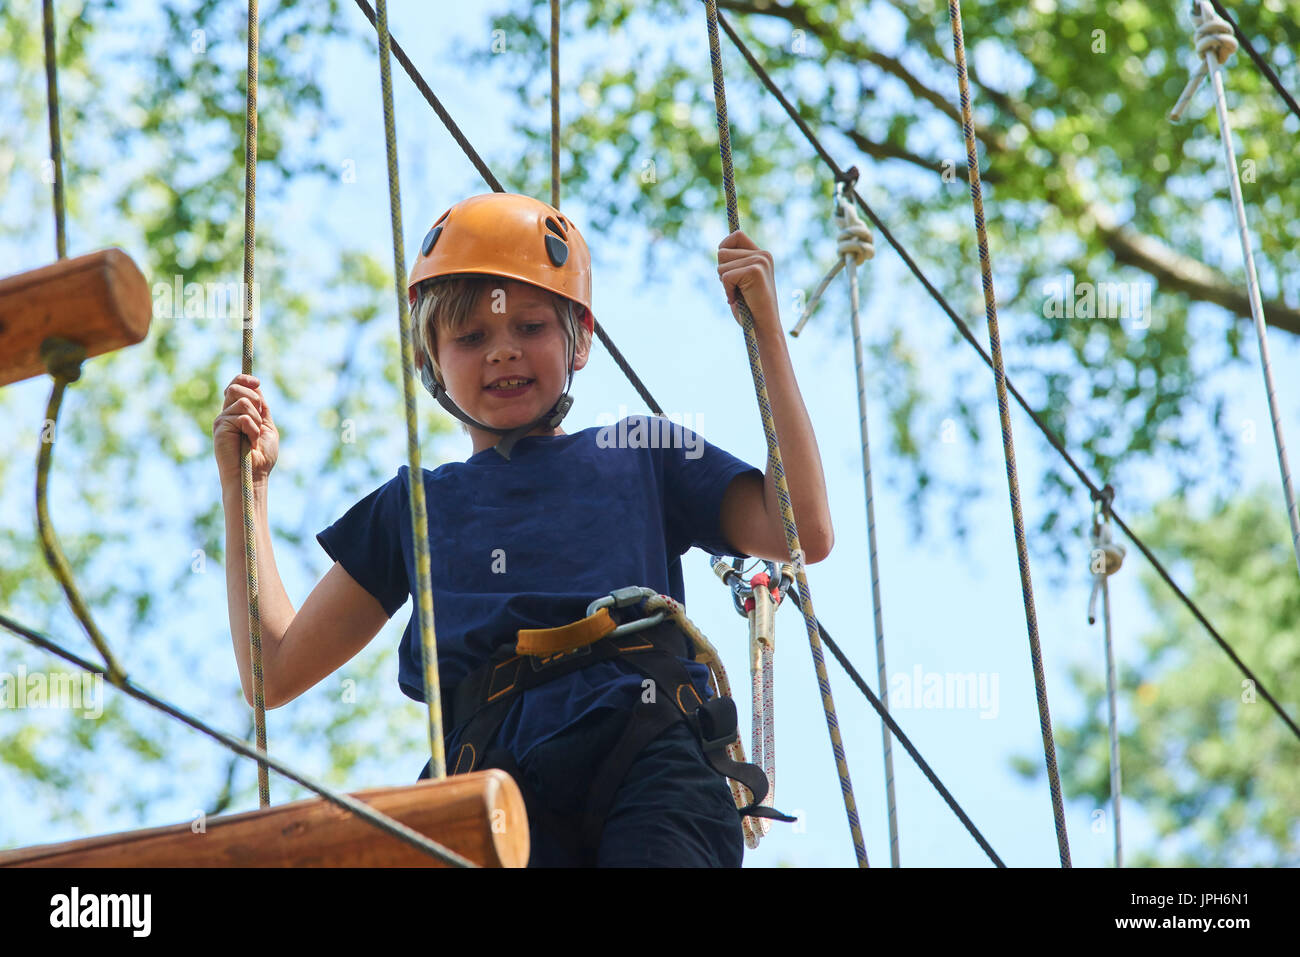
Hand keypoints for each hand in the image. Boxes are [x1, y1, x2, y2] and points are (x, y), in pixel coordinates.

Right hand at [213, 374, 278, 488]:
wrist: (253, 475)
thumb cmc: (261, 456)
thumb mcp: (266, 427)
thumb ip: (261, 408)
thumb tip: (256, 387)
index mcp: (238, 413)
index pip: (236, 386)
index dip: (245, 379)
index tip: (257, 382)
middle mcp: (227, 414)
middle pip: (235, 387)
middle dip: (254, 398)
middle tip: (259, 418)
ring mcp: (222, 420)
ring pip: (242, 400)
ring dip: (256, 418)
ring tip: (254, 436)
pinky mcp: (220, 427)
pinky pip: (242, 416)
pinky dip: (253, 428)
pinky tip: (250, 442)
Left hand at [717, 229, 778, 328]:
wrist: (763, 327)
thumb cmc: (750, 308)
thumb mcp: (742, 281)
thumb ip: (735, 264)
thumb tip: (720, 251)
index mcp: (762, 254)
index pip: (736, 235)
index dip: (724, 247)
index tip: (726, 268)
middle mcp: (763, 254)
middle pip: (722, 251)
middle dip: (723, 273)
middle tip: (737, 289)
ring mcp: (760, 261)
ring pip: (721, 265)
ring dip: (725, 284)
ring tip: (739, 294)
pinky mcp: (755, 271)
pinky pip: (726, 277)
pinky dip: (727, 291)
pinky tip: (738, 299)